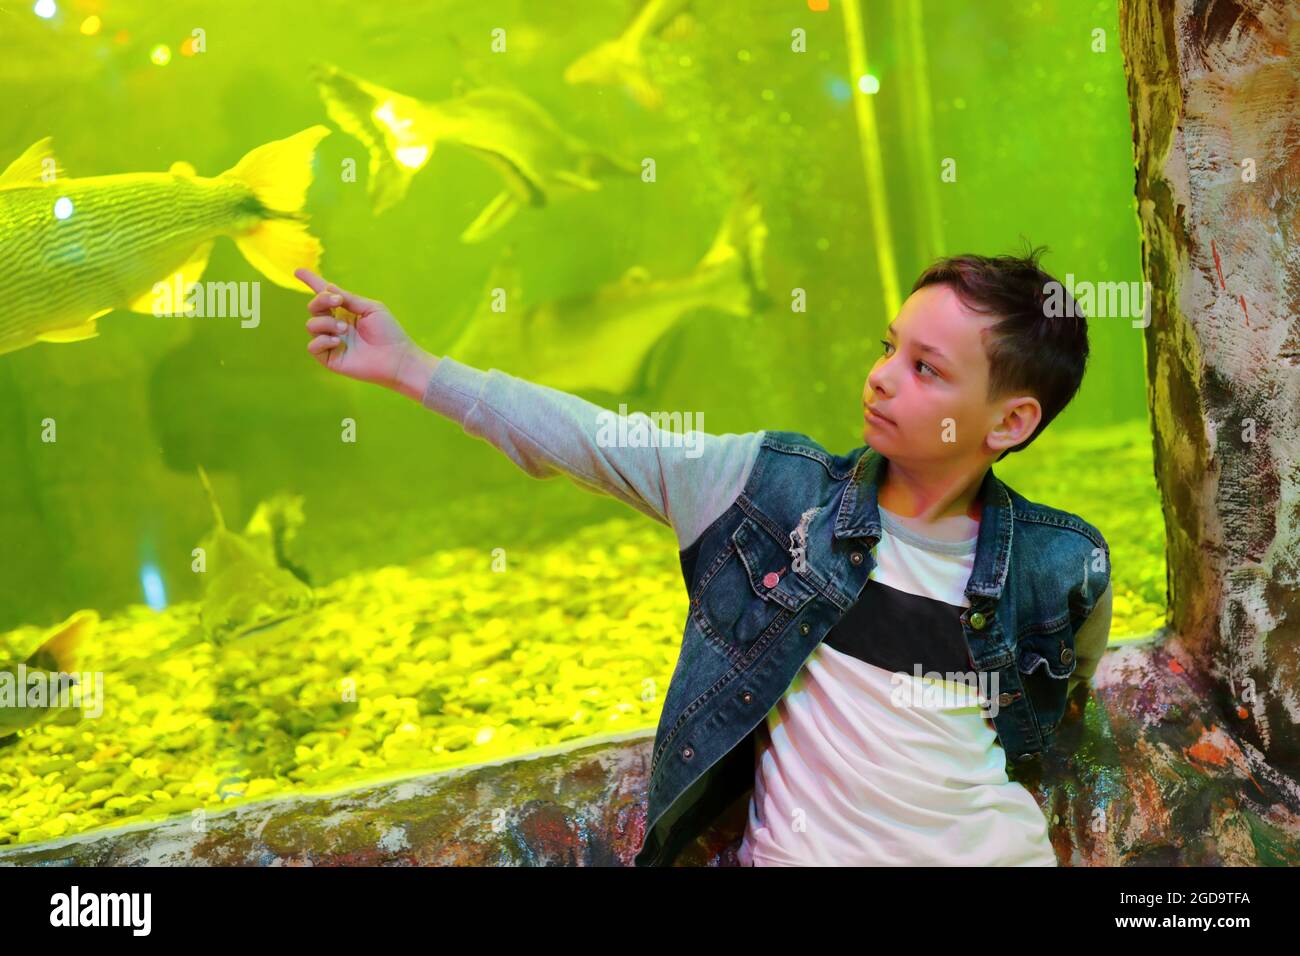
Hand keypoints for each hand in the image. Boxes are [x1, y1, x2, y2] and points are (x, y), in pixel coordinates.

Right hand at [295, 268, 434, 396]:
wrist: (396, 358)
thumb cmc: (388, 332)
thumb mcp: (370, 308)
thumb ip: (349, 299)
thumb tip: (329, 287)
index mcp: (345, 311)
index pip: (324, 295)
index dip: (311, 282)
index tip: (298, 271)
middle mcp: (335, 325)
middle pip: (314, 307)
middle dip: (321, 300)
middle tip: (338, 301)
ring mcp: (331, 341)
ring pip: (311, 325)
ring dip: (326, 322)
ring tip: (344, 328)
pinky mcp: (330, 358)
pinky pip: (313, 346)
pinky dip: (322, 340)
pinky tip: (338, 341)